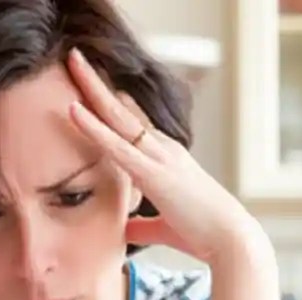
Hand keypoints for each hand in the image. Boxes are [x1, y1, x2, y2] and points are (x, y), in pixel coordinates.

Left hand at [65, 49, 266, 265]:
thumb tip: (127, 230)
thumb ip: (144, 225)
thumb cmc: (203, 234)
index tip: (89, 84)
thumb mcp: (166, 226)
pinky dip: (93, 127)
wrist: (230, 241)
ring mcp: (160, 157)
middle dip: (98, 82)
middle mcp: (164, 148)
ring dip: (93, 89)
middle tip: (75, 57)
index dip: (110, 103)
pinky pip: (116, 145)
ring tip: (71, 61)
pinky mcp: (153, 174)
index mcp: (166, 157)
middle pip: (123, 108)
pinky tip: (73, 109)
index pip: (133, 122)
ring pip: (119, 116)